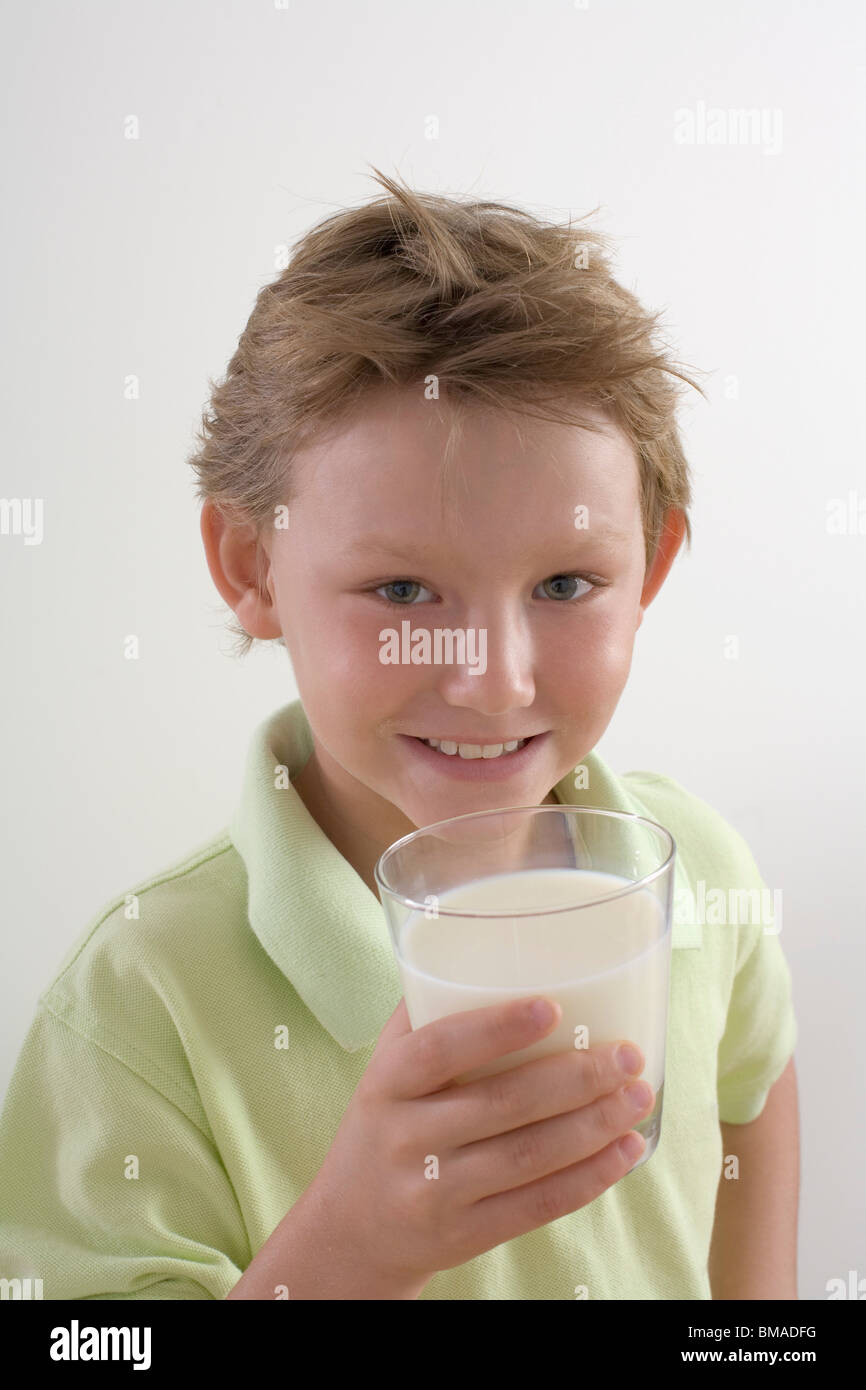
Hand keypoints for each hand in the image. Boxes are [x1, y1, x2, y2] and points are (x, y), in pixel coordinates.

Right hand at [306, 995, 652, 1294]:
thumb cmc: (386, 1123)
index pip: (438, 1050)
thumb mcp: (385, 1068)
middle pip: (501, 1104)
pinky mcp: (466, 1234)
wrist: (353, 1228)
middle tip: (627, 1055)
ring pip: (528, 1156)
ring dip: (594, 1125)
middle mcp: (406, 1138)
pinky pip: (537, 1206)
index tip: (552, 1007)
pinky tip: (626, 1151)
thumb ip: (427, 1014)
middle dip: (576, 1078)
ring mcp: (434, 1192)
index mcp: (386, 1083)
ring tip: (638, 1095)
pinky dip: (589, 1178)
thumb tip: (489, 945)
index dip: (496, 1029)